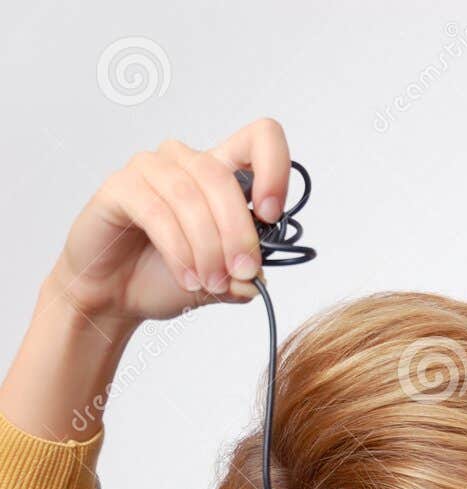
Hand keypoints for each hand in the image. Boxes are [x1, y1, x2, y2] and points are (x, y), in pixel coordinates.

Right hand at [49, 117, 292, 328]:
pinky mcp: (120, 186)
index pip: (259, 139)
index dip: (274, 168)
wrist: (116, 296)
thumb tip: (257, 277)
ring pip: (191, 196)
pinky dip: (178, 250)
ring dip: (208, 248)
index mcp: (219, 174)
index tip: (270, 214)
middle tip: (243, 272)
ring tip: (210, 283)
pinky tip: (186, 278)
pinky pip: (157, 212)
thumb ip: (242, 278)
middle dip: (238, 233)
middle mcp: (185, 161)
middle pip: (222, 178)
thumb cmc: (164, 277)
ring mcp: (150, 168)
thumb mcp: (219, 283)